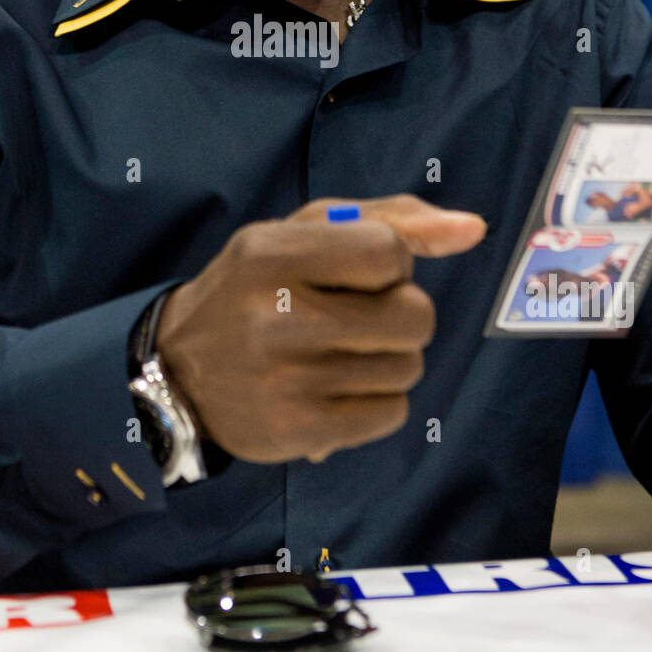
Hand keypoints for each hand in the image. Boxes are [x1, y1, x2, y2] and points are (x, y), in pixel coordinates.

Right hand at [155, 195, 486, 463]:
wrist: (179, 368)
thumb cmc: (259, 286)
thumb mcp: (305, 232)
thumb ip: (393, 220)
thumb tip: (472, 229)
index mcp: (274, 254)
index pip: (389, 253)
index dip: (392, 263)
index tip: (361, 273)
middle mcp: (276, 317)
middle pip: (413, 316)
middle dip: (402, 314)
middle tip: (360, 316)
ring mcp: (287, 380)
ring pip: (408, 367)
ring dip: (391, 358)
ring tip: (343, 351)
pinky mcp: (299, 431)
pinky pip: (392, 413)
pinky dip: (379, 400)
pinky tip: (339, 387)